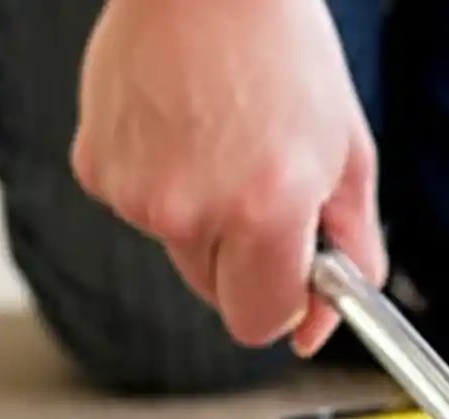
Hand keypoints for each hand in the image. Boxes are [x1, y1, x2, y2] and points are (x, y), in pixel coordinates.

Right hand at [70, 0, 384, 355]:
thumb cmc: (289, 59)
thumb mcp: (350, 160)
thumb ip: (352, 252)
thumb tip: (318, 329)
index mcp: (264, 211)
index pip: (259, 322)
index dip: (284, 306)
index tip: (296, 277)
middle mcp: (191, 211)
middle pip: (217, 294)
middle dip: (247, 259)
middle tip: (266, 186)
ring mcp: (135, 192)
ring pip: (180, 251)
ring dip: (205, 218)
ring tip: (226, 143)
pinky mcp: (96, 168)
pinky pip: (141, 210)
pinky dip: (164, 185)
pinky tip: (184, 130)